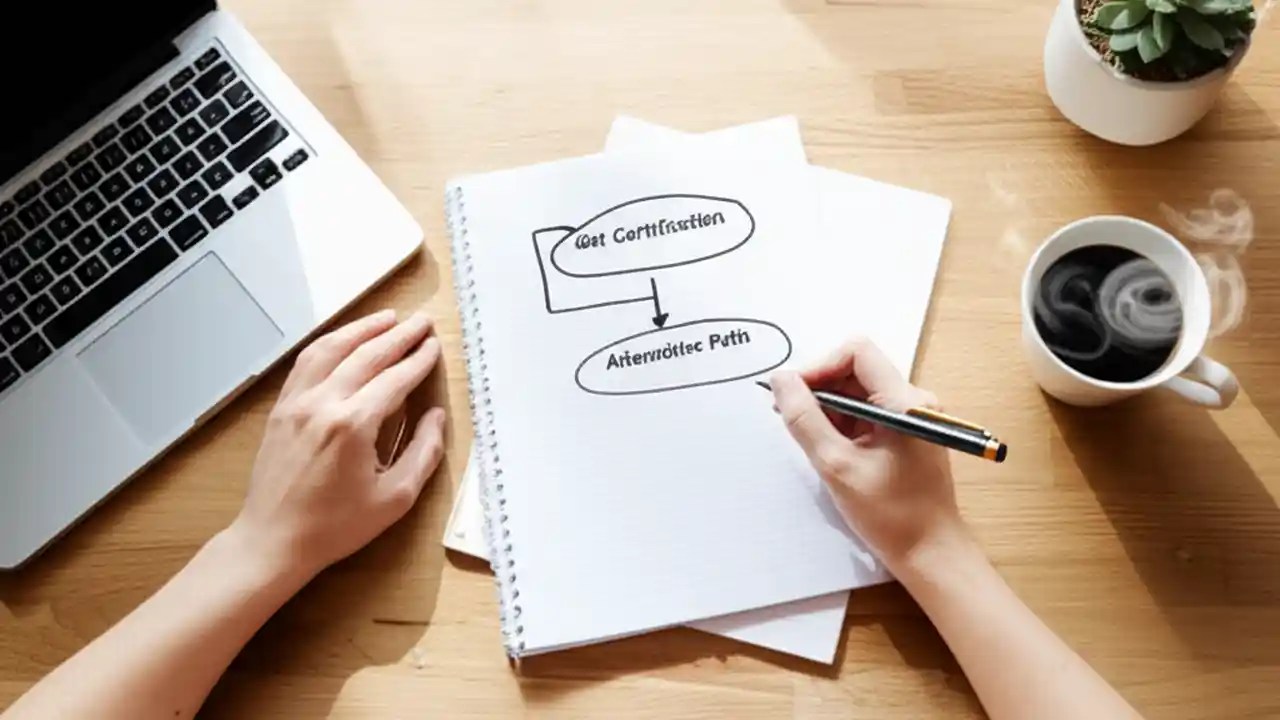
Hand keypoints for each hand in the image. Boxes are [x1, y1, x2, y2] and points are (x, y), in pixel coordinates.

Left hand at [228, 309, 446, 581]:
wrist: (273, 540)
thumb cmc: (335, 526)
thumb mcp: (394, 499)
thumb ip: (423, 452)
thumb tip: (435, 416)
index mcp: (353, 426)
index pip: (394, 379)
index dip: (418, 360)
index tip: (434, 346)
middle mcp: (322, 404)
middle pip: (366, 355)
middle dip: (398, 335)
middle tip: (421, 323)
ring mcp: (296, 403)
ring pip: (331, 349)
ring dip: (362, 329)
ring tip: (387, 318)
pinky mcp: (281, 408)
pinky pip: (306, 363)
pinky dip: (329, 343)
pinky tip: (344, 339)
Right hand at [770, 338, 964, 570]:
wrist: (931, 553)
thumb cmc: (891, 515)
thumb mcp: (836, 466)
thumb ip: (805, 419)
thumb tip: (781, 381)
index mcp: (904, 402)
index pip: (856, 352)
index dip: (819, 366)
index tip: (793, 393)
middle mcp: (913, 400)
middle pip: (856, 371)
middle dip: (819, 388)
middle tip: (789, 416)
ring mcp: (911, 417)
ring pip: (859, 393)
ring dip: (828, 409)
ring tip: (809, 440)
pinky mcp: (906, 434)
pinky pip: (867, 414)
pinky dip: (842, 425)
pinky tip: (828, 450)